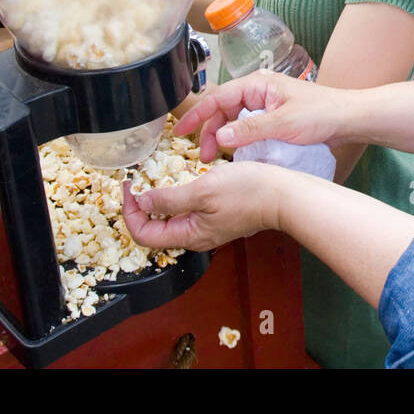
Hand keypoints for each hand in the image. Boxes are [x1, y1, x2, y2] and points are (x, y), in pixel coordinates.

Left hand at [121, 161, 285, 251]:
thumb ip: (169, 199)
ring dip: (158, 199)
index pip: (143, 234)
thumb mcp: (204, 191)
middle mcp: (196, 236)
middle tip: (137, 181)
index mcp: (189, 235)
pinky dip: (176, 195)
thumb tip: (142, 201)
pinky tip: (181, 179)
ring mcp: (207, 226)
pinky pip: (188, 209)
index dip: (129, 211)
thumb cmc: (251, 193)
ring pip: (170, 218)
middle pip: (154, 228)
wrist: (285, 194)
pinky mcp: (217, 215)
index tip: (128, 187)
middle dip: (140, 205)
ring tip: (155, 177)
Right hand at [173, 70, 355, 161]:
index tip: (180, 132)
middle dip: (211, 132)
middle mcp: (259, 91)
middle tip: (205, 156)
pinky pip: (248, 128)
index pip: (218, 97)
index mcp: (258, 84)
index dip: (197, 115)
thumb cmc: (321, 114)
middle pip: (223, 110)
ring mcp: (266, 105)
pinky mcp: (273, 118)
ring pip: (234, 120)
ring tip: (218, 158)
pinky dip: (239, 140)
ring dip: (224, 137)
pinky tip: (236, 155)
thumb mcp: (283, 124)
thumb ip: (250, 130)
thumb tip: (220, 135)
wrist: (349, 119)